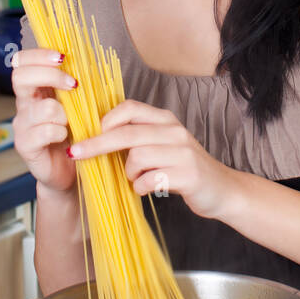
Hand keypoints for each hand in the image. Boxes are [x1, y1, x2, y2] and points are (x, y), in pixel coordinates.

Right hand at [11, 47, 78, 193]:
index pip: (22, 61)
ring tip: (72, 123)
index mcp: (34, 90)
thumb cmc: (76, 133)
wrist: (70, 170)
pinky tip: (66, 140)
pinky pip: (44, 132)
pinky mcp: (25, 146)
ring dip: (64, 113)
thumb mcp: (77, 104)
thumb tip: (86, 56)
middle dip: (51, 75)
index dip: (39, 54)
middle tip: (74, 85)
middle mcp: (23, 105)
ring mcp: (22, 126)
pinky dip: (60, 133)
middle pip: (21, 76)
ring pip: (42, 108)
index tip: (63, 57)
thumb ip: (75, 83)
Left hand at [67, 99, 235, 219]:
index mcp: (166, 120)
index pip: (130, 108)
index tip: (88, 135)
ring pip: (137, 157)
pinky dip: (141, 187)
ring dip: (129, 172)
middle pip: (127, 132)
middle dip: (97, 144)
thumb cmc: (185, 169)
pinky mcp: (188, 175)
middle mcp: (175, 132)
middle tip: (76, 154)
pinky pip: (150, 179)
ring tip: (136, 179)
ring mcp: (183, 153)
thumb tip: (97, 138)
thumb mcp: (163, 145)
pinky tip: (147, 189)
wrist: (223, 190)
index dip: (105, 120)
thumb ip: (138, 138)